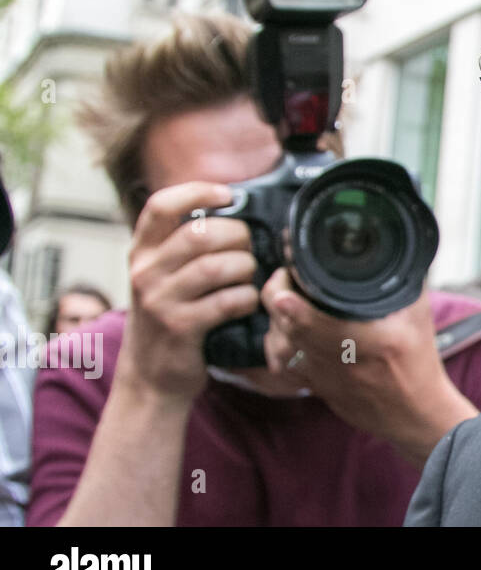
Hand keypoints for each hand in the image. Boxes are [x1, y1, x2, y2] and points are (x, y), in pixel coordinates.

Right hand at [120, 182, 261, 402]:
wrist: (150, 378)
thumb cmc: (169, 317)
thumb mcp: (163, 276)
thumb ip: (183, 246)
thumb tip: (235, 210)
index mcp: (142, 252)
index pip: (160, 206)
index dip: (197, 192)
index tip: (227, 195)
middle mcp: (145, 272)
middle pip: (200, 234)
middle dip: (238, 236)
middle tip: (249, 248)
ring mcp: (160, 300)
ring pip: (217, 266)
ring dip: (245, 268)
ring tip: (249, 276)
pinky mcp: (179, 327)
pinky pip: (226, 301)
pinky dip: (246, 298)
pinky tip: (247, 302)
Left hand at [260, 269, 477, 465]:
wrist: (413, 413)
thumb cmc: (418, 362)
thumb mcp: (418, 314)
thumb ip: (403, 280)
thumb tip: (393, 246)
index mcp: (365, 340)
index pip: (312, 320)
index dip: (291, 300)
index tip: (286, 277)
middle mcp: (334, 359)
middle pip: (286, 325)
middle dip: (278, 293)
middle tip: (288, 274)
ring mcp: (318, 376)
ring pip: (276, 343)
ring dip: (275, 318)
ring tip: (286, 300)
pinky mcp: (311, 385)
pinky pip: (277, 363)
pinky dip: (274, 343)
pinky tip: (283, 330)